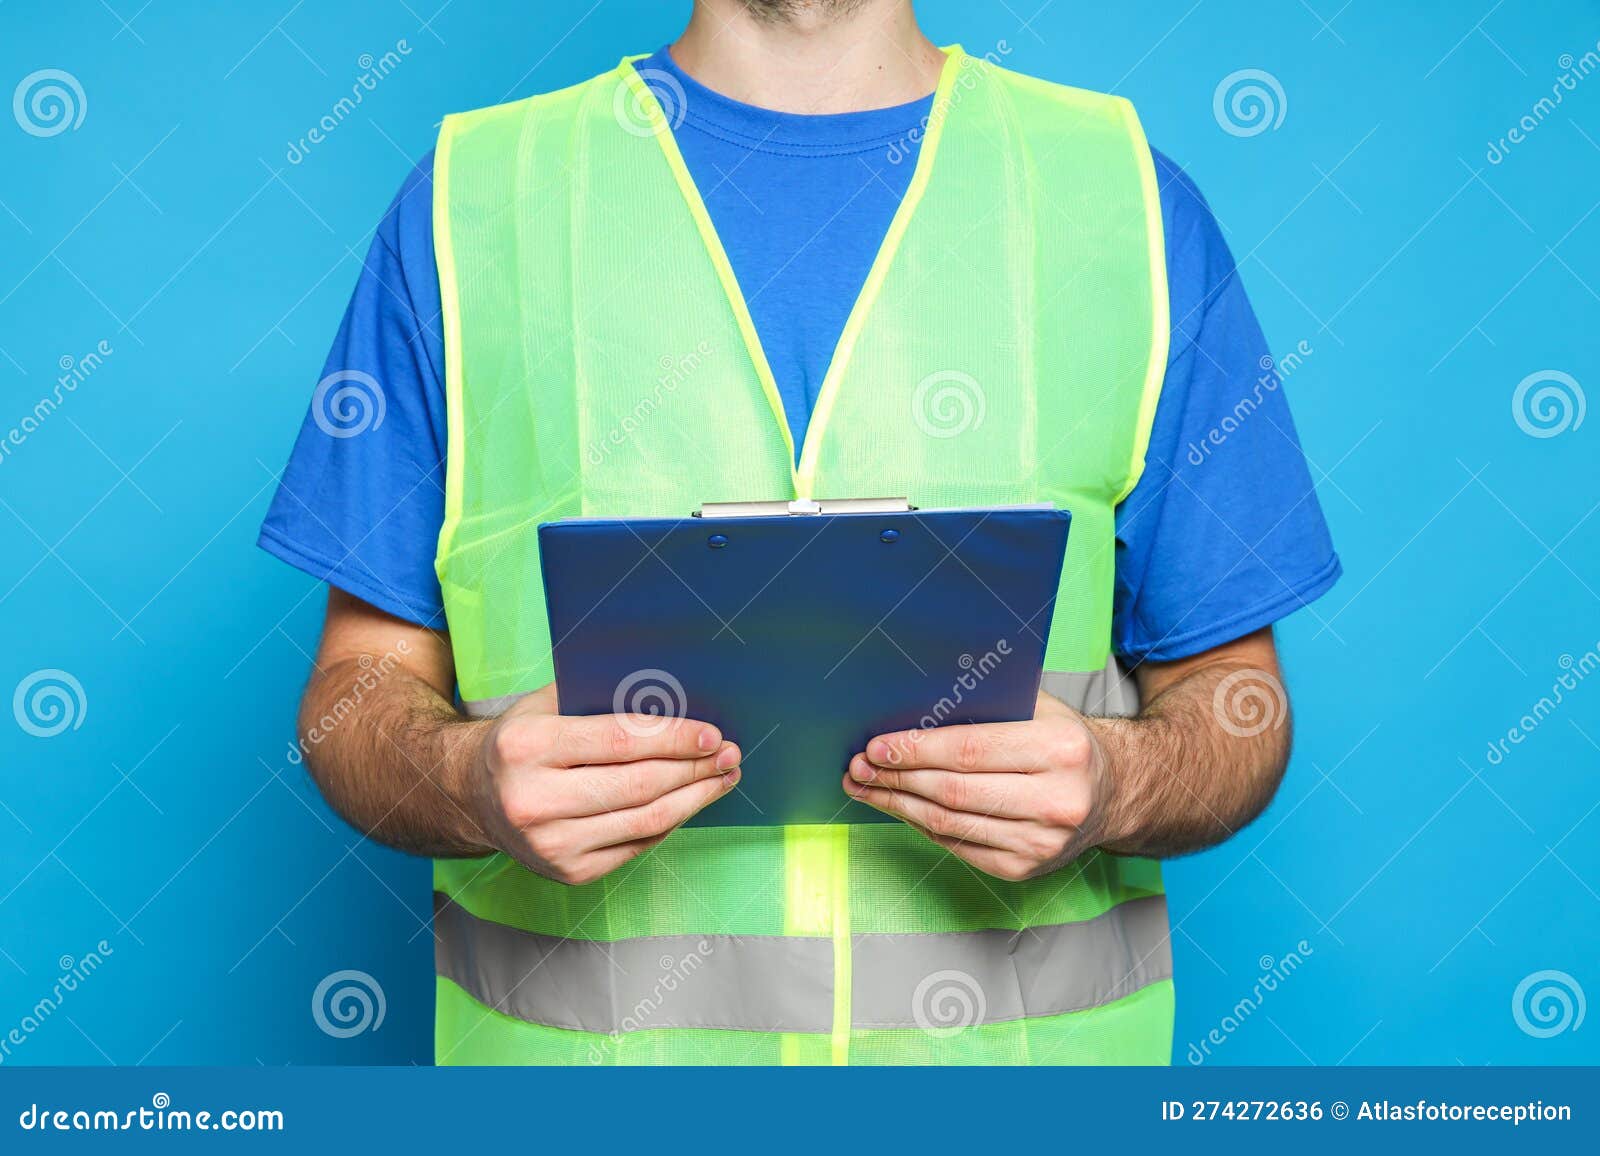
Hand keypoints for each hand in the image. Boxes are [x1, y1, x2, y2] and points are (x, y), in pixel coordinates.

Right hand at [467, 684, 740, 884]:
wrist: (473, 796)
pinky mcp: (568, 872)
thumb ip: (599, 697)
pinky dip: (671, 822)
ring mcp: (550, 844)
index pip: (620, 741)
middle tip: (730, 755)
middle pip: (640, 785)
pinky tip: (690, 801)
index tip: (712, 734)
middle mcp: (533, 800)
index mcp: (527, 747)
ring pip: (646, 820)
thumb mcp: (546, 704)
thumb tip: (676, 696)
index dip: (674, 739)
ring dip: (695, 798)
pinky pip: (638, 845)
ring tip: (723, 778)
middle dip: (695, 769)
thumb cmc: (524, 741)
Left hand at [842, 692, 1113, 880]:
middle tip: (859, 767)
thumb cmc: (1062, 742)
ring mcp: (1042, 843)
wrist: (1111, 792)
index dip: (915, 750)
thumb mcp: (1038, 707)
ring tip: (865, 787)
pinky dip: (921, 826)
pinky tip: (899, 807)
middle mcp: (1057, 801)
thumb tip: (911, 705)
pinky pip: (958, 847)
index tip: (876, 746)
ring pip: (949, 824)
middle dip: (896, 778)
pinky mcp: (1025, 870)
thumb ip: (987, 704)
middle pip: (953, 791)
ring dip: (898, 805)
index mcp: (1060, 750)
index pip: (969, 751)